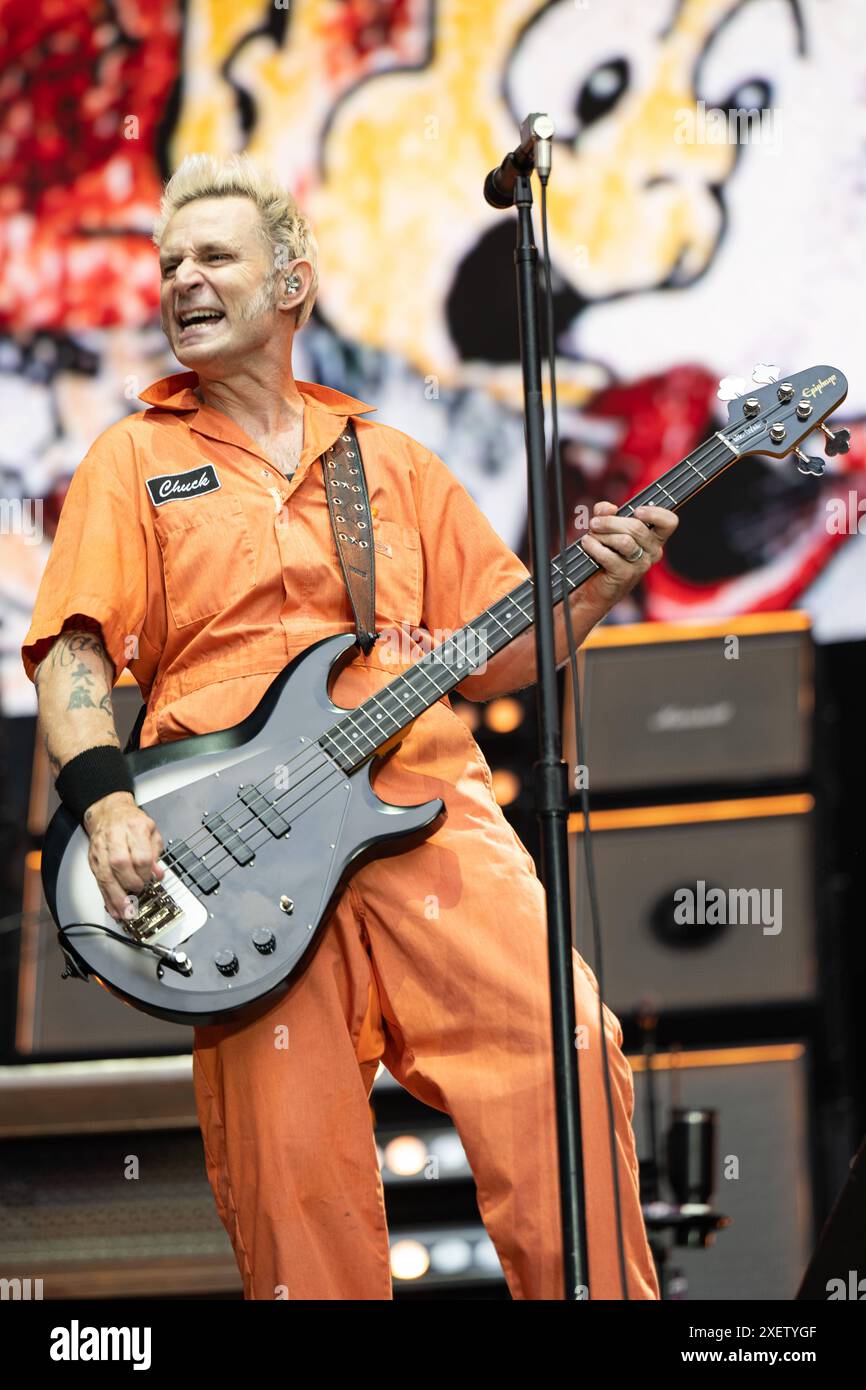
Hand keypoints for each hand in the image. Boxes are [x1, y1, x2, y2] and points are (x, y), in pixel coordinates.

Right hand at [83, 791, 165, 921]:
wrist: (109, 813)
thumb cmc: (131, 822)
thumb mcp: (151, 832)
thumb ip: (155, 854)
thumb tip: (158, 875)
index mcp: (133, 827)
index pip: (140, 855)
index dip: (146, 873)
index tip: (150, 879)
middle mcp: (114, 837)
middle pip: (120, 864)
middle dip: (130, 883)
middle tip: (138, 892)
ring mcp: (101, 849)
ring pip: (105, 875)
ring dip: (116, 897)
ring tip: (125, 912)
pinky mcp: (93, 860)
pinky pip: (98, 881)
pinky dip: (106, 897)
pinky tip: (113, 908)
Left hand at [579, 501, 677, 610]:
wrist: (596, 587)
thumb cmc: (605, 553)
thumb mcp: (607, 527)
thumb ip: (606, 512)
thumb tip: (609, 508)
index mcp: (655, 538)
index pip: (669, 522)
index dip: (655, 513)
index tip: (637, 511)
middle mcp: (653, 552)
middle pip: (637, 527)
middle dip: (610, 522)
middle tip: (594, 524)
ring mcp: (641, 565)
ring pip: (624, 541)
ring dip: (602, 535)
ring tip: (590, 536)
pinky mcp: (626, 575)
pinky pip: (609, 556)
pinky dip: (594, 547)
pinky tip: (587, 545)